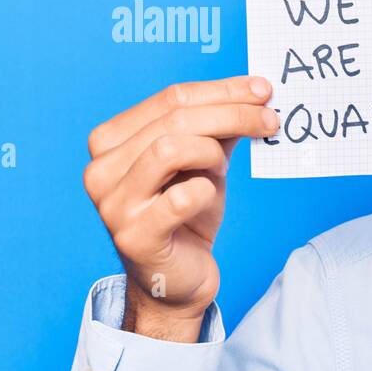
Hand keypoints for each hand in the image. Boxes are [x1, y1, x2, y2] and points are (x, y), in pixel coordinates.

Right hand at [82, 76, 278, 341]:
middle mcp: (101, 168)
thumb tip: (255, 94)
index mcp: (111, 141)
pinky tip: (207, 196)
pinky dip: (205, 191)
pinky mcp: (134, 235)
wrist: (178, 280)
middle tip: (269, 120)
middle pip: (175, 120)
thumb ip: (218, 128)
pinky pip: (180, 197)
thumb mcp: (203, 162)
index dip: (222, 90)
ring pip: (169, 148)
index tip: (263, 90)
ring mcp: (112, 204)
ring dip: (211, 152)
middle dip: (232, 113)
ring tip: (222, 168)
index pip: (171, 98)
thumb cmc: (187, 216)